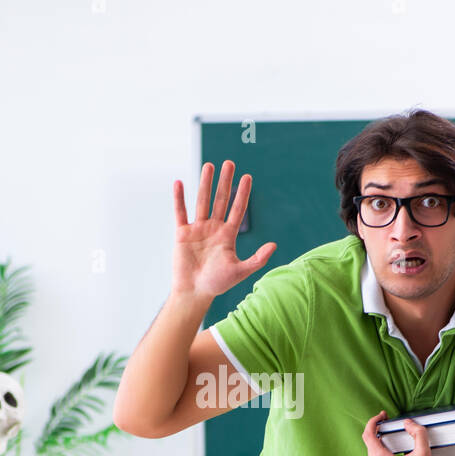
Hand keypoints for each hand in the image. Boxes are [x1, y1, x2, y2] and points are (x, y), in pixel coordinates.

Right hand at [172, 160, 275, 299]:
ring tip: (209, 166)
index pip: (237, 209)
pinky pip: (180, 212)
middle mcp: (213, 228)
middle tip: (229, 163)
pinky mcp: (182, 233)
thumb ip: (258, 259)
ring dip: (205, 184)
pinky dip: (179, 198)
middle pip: (220, 200)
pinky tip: (180, 183)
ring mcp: (197, 229)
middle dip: (225, 182)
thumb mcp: (240, 271)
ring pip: (202, 201)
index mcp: (227, 235)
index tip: (247, 176)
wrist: (194, 292)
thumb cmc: (217, 284)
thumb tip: (274, 245)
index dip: (242, 193)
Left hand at [361, 410, 447, 455]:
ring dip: (379, 440)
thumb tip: (408, 423)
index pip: (368, 436)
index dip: (373, 422)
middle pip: (369, 443)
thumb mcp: (424, 453)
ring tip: (389, 433)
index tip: (381, 416)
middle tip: (386, 421)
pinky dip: (381, 450)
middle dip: (376, 429)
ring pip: (372, 452)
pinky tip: (391, 448)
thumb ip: (418, 433)